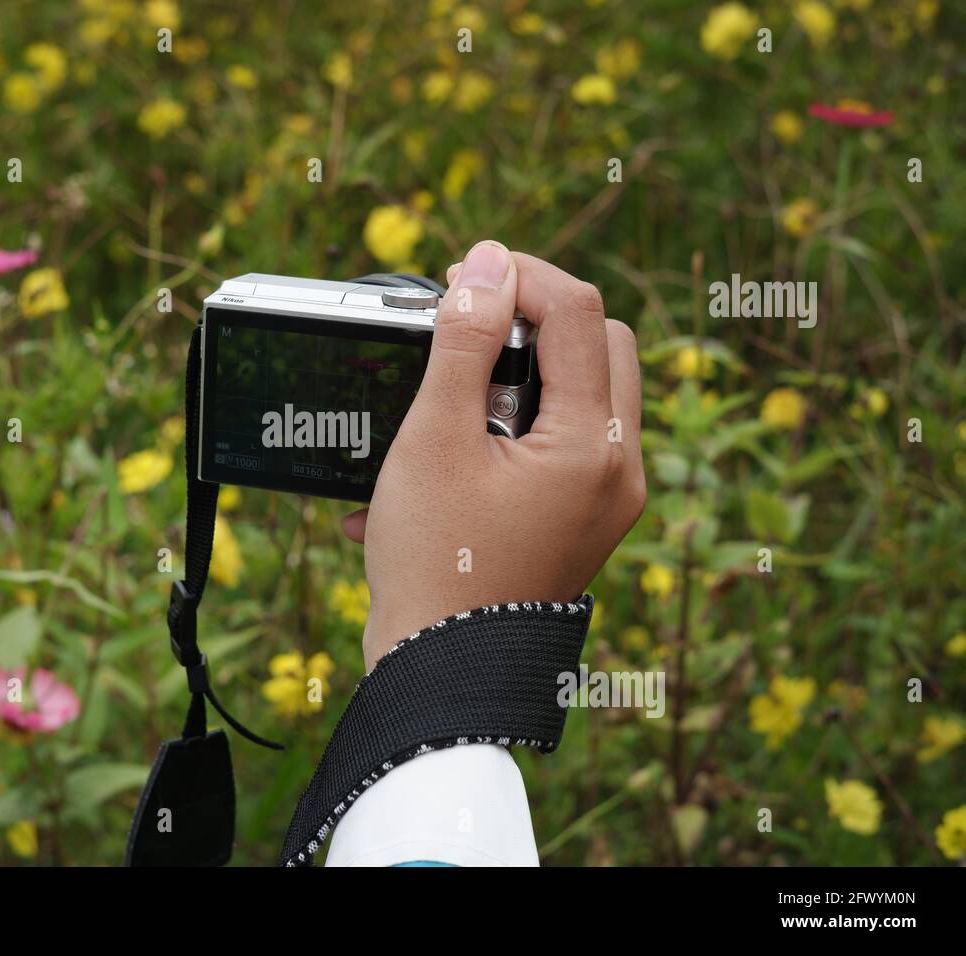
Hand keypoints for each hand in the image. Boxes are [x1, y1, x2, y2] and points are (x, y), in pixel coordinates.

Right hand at [342, 240, 645, 669]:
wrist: (441, 675)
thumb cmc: (433, 563)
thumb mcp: (434, 438)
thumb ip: (463, 341)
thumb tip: (487, 262)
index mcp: (596, 446)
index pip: (578, 312)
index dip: (517, 275)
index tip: (459, 277)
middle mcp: (620, 472)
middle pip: (600, 344)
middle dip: (535, 320)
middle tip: (467, 326)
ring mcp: (607, 502)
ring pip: (586, 394)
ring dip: (525, 373)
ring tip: (450, 397)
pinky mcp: (582, 522)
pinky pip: (565, 444)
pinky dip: (516, 426)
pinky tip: (444, 452)